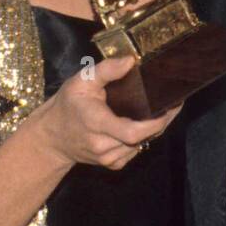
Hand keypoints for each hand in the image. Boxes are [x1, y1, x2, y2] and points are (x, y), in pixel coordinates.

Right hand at [36, 54, 182, 171]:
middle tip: (174, 102)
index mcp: (96, 123)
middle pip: (143, 137)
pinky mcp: (113, 164)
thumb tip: (130, 61)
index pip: (133, 132)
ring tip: (161, 110)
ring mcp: (108, 159)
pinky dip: (144, 138)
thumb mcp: (81, 80)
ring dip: (154, 129)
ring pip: (143, 144)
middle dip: (162, 121)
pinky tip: (143, 124)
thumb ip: (106, 70)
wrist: (51, 138)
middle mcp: (103, 146)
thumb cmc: (67, 105)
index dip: (156, 122)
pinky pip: (137, 151)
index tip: (172, 106)